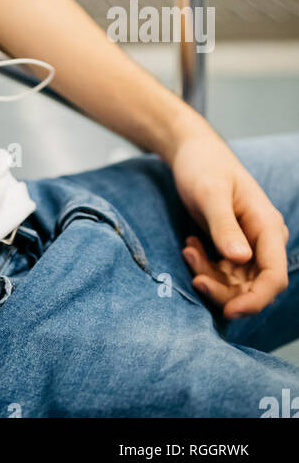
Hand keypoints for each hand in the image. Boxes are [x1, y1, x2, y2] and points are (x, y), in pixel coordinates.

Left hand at [169, 125, 288, 318]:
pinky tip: (190, 245)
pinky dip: (205, 265)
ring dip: (210, 275)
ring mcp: (248, 245)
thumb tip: (242, 258)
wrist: (190, 151)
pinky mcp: (231, 246)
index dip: (256, 299)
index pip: (274, 277)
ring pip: (235, 282)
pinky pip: (222, 271)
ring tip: (188, 249)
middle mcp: (263, 240)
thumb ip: (224, 226)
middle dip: (225, 290)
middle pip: (254, 286)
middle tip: (196, 278)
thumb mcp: (210, 194)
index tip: (229, 311)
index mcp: (267, 227)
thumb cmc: (203, 165)